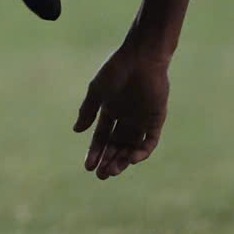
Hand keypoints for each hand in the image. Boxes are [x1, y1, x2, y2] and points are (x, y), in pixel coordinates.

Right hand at [74, 41, 170, 178]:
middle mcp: (126, 118)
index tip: (88, 167)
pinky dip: (142, 152)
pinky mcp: (156, 120)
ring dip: (123, 161)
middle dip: (108, 161)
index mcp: (110, 110)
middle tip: (101, 175)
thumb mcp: (97, 91)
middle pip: (116, 146)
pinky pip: (150, 141)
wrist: (141, 58)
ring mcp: (142, 120)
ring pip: (132, 147)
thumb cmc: (117, 70)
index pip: (102, 137)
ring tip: (113, 171)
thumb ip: (88, 110)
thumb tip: (77, 131)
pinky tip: (132, 159)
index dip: (95, 152)